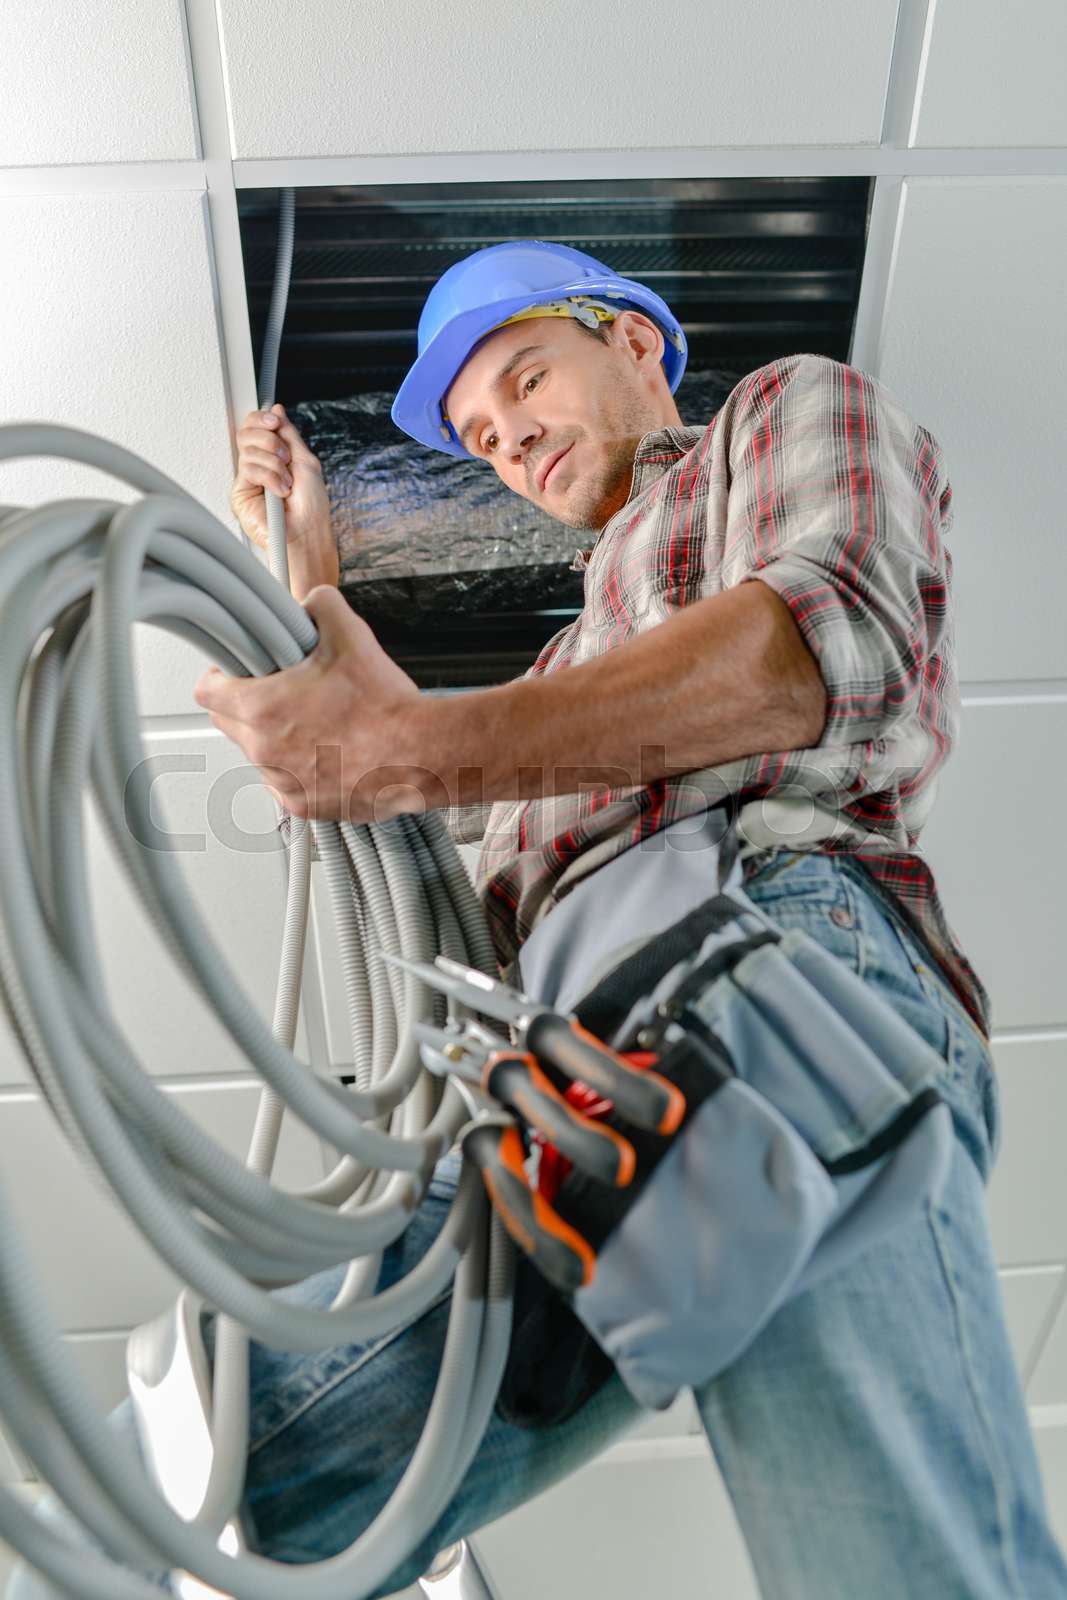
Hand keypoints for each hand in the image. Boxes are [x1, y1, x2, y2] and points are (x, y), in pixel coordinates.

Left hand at [193, 586, 443, 824]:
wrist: (420, 754)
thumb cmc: (385, 708)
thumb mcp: (352, 636)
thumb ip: (322, 607)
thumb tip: (313, 601)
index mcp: (263, 707)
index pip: (207, 692)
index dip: (219, 676)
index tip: (234, 672)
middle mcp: (265, 750)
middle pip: (228, 723)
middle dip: (247, 705)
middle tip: (281, 692)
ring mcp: (283, 780)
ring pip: (257, 754)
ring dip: (273, 738)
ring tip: (313, 723)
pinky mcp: (303, 804)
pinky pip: (283, 782)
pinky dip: (296, 768)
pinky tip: (325, 750)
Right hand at [230, 404, 338, 590]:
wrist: (307, 534)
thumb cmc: (311, 507)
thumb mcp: (305, 461)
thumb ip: (289, 435)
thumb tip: (277, 410)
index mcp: (273, 456)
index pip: (255, 427)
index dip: (261, 419)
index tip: (275, 422)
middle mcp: (258, 466)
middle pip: (246, 432)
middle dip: (269, 440)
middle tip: (285, 457)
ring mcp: (248, 480)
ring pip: (248, 450)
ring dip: (275, 464)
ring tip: (288, 483)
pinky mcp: (240, 494)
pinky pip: (248, 469)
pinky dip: (269, 477)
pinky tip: (280, 492)